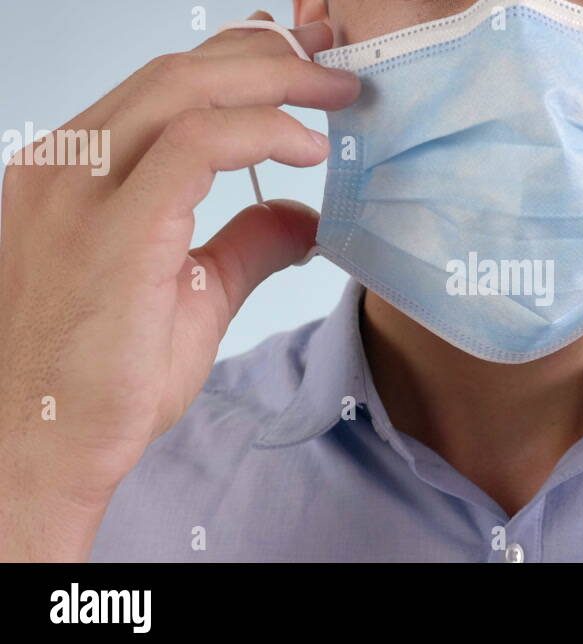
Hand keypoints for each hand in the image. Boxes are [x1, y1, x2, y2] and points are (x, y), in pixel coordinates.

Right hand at [0, 10, 358, 559]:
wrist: (44, 446)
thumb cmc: (103, 378)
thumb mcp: (194, 294)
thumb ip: (245, 243)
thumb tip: (301, 215)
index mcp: (79, 173)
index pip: (165, 89)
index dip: (241, 64)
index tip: (303, 65)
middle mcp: (69, 166)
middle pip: (179, 73)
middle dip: (267, 55)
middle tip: (334, 60)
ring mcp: (80, 192)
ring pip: (184, 90)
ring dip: (272, 79)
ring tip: (337, 91)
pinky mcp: (111, 229)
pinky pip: (195, 145)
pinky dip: (260, 131)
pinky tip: (309, 146)